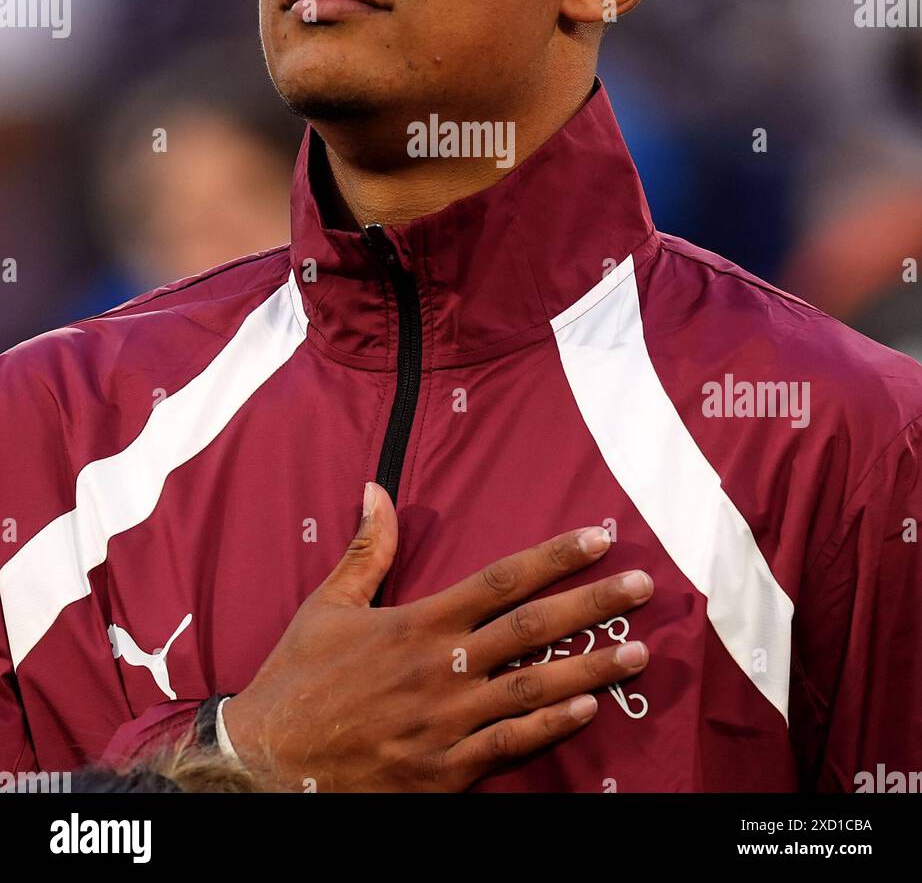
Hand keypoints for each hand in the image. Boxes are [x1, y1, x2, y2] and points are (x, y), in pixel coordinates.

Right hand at [223, 482, 652, 791]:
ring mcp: (447, 722)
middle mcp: (441, 668)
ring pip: (534, 687)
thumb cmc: (298, 681)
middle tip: (643, 585)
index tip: (598, 537)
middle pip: (533, 627)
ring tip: (637, 650)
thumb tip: (377, 488)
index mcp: (417, 623)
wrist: (264, 765)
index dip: (555, 557)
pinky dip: (549, 726)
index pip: (501, 579)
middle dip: (593, 603)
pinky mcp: (445, 772)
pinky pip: (509, 743)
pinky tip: (586, 710)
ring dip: (590, 667)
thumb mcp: (328, 608)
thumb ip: (367, 550)